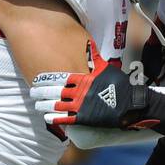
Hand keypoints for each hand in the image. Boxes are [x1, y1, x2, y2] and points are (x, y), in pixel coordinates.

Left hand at [32, 40, 147, 129]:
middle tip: (33, 91)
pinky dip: (54, 118)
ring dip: (44, 105)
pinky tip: (46, 117)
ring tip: (37, 104)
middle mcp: (80, 92)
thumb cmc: (120, 86)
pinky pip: (65, 119)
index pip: (59, 77)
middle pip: (54, 91)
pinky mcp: (83, 119)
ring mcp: (81, 106)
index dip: (47, 78)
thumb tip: (87, 46)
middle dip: (41, 91)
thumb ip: (93, 59)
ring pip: (56, 105)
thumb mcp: (106, 68)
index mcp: (84, 78)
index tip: (37, 78)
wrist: (130, 105)